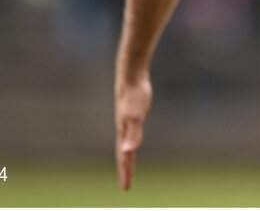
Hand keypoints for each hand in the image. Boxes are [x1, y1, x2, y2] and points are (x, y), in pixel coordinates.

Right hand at [115, 72, 152, 190]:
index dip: (125, 172)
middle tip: (125, 182)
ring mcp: (126, 119)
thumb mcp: (136, 115)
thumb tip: (128, 151)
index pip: (124, 157)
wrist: (131, 72)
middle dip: (124, 168)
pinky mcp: (131, 111)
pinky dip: (130, 139)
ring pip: (125, 141)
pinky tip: (132, 137)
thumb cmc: (135, 94)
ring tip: (127, 163)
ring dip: (126, 154)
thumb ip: (133, 133)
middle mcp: (123, 127)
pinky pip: (130, 130)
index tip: (126, 188)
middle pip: (123, 152)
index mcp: (124, 131)